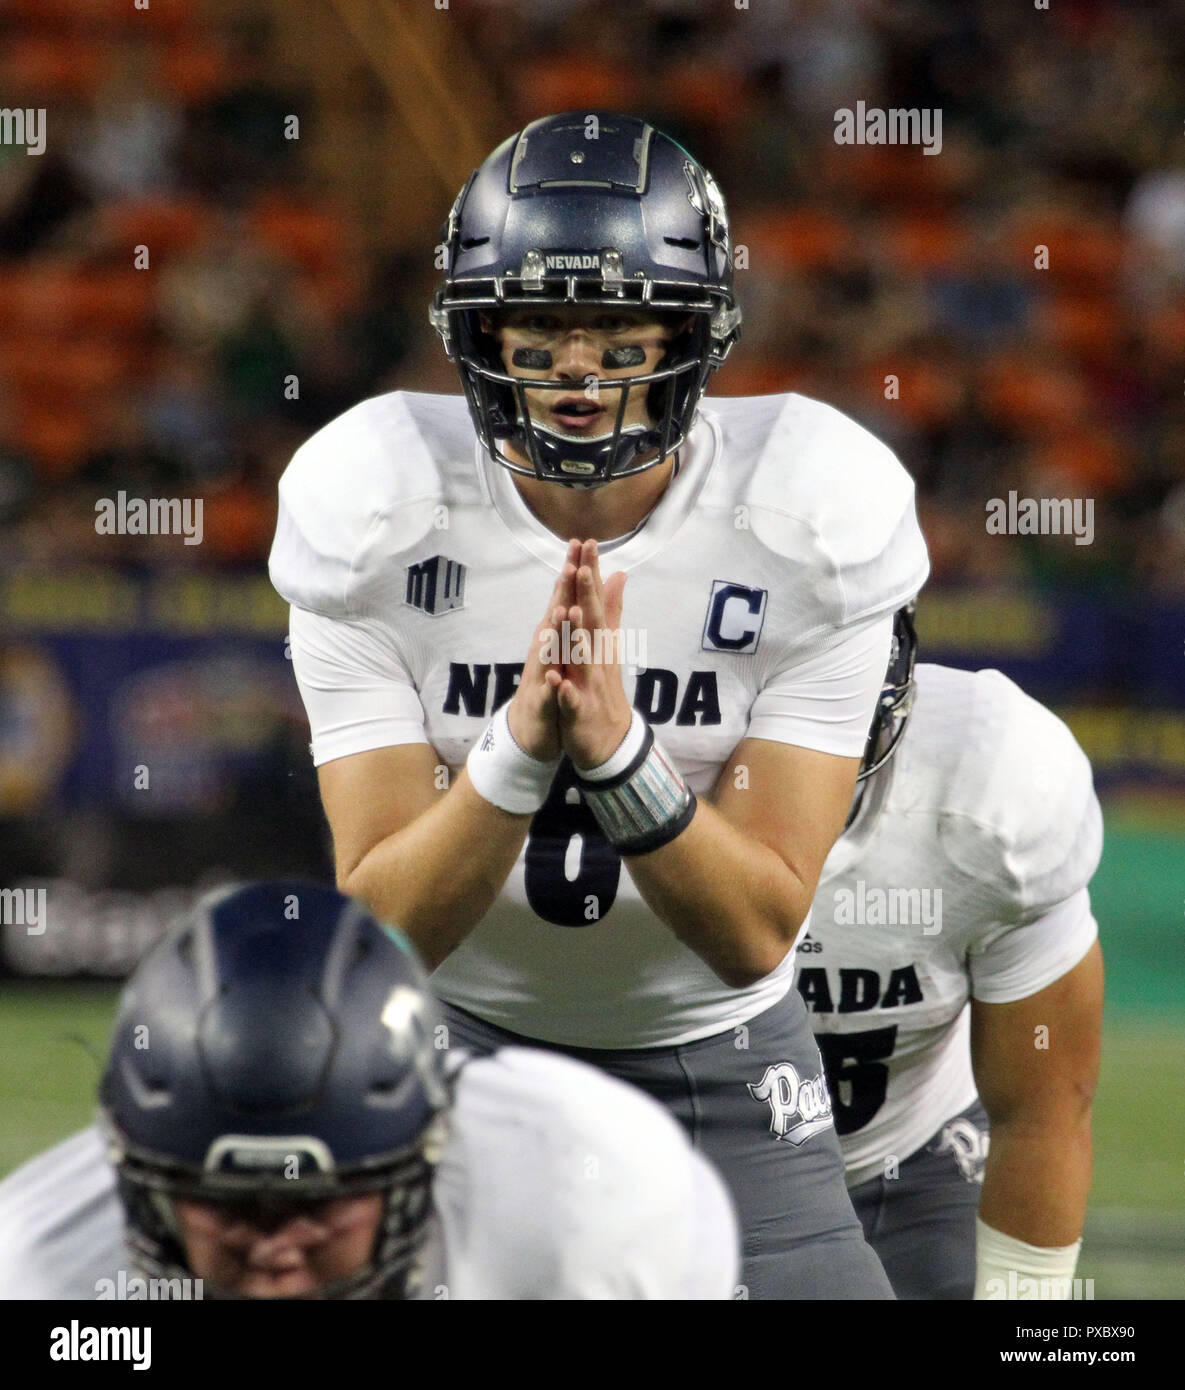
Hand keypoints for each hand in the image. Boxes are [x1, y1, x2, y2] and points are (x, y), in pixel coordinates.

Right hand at [506, 539, 578, 761]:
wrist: (534, 727)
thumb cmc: (552, 683)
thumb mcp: (568, 648)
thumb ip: (575, 615)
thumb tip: (584, 584)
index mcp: (556, 637)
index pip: (566, 598)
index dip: (574, 572)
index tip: (583, 543)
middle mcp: (546, 650)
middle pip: (554, 617)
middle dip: (561, 593)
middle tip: (570, 565)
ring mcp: (542, 676)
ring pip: (548, 653)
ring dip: (553, 635)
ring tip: (561, 614)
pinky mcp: (544, 704)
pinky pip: (547, 695)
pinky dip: (551, 687)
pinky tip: (554, 679)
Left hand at [552, 539, 633, 769]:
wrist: (609, 740)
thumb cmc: (602, 687)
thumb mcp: (607, 646)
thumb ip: (611, 610)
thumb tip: (619, 574)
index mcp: (598, 642)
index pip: (595, 602)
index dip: (591, 575)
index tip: (588, 544)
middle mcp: (596, 659)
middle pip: (592, 623)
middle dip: (587, 596)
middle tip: (582, 566)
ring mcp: (589, 685)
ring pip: (582, 659)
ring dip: (577, 637)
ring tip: (571, 613)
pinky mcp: (580, 711)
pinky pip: (571, 700)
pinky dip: (565, 691)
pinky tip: (557, 681)